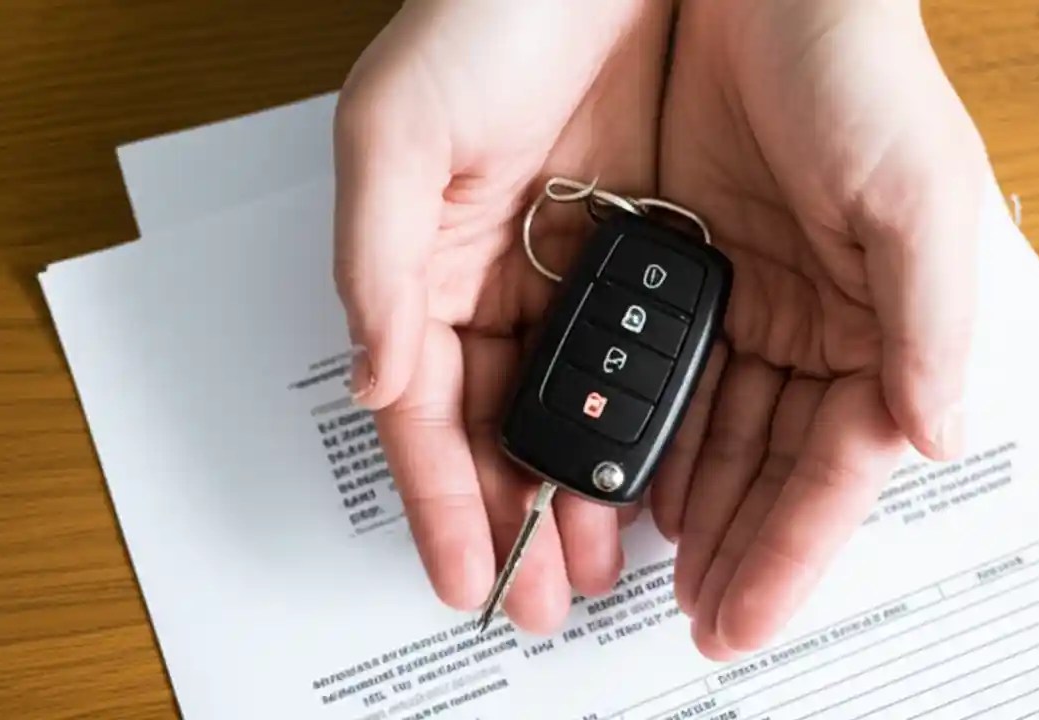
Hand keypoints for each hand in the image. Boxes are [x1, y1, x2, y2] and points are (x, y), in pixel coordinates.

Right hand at [333, 0, 671, 632]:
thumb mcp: (400, 128)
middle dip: (520, 518)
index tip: (467, 576)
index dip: (441, 500)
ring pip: (578, 408)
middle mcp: (501, 281)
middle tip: (546, 593)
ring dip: (588, 487)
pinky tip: (664, 473)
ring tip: (607, 560)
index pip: (426, 411)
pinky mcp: (653, 249)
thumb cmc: (491, 11)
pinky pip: (649, 358)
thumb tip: (374, 379)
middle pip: (502, 427)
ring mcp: (577, 270)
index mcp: (430, 266)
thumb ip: (377, 261)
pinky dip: (648, 423)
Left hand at [653, 0, 990, 658]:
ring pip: (718, 432)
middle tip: (696, 618)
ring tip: (649, 573)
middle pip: (773, 466)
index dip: (794, 548)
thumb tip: (932, 438)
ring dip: (689, 505)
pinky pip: (666, 373)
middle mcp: (820, 325)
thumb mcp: (916, 193)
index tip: (746, 618)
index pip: (837, 467)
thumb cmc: (859, 70)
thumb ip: (929, 323)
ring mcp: (751, 301)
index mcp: (884, 324)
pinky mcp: (689, 268)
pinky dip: (650, 432)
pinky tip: (627, 480)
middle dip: (738, 548)